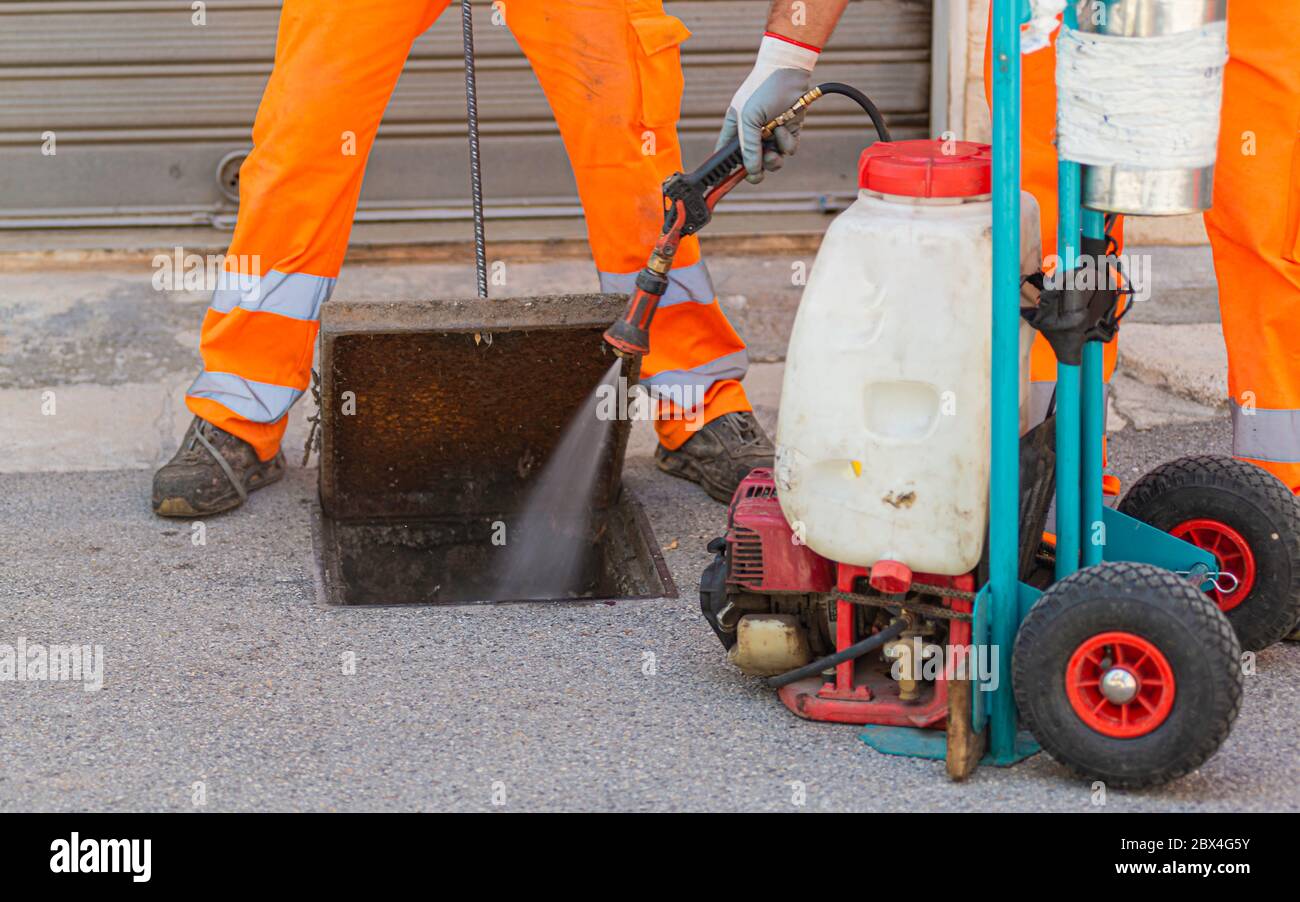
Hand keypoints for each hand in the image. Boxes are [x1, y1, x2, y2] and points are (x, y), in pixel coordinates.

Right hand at [717, 33, 818, 182]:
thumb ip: (749, 147)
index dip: (726, 170)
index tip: (725, 183)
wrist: (789, 73)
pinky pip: (788, 150)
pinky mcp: (788, 133)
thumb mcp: (748, 119)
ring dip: (774, 158)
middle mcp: (753, 135)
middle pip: (751, 164)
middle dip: (756, 170)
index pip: (726, 155)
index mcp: (736, 130)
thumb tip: (752, 171)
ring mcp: (771, 135)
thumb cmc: (761, 91)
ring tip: (774, 147)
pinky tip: (784, 127)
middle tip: (758, 174)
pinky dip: (787, 143)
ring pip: (772, 161)